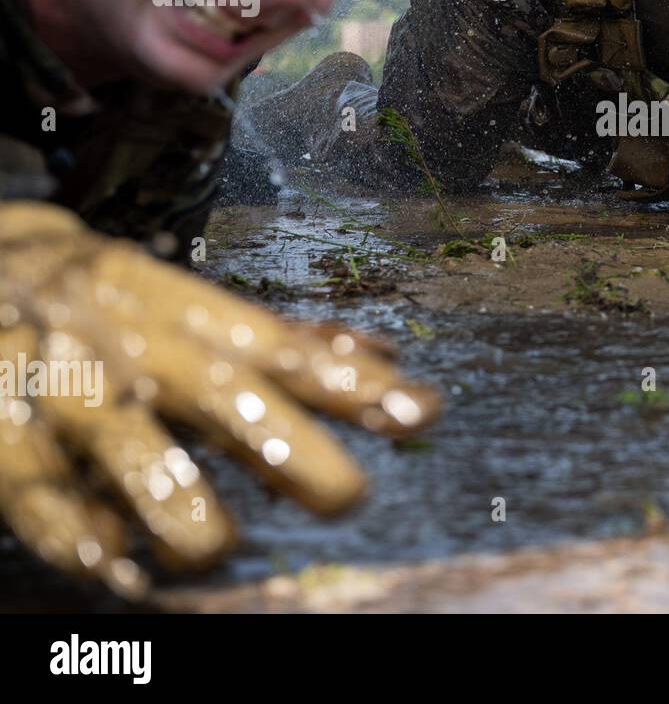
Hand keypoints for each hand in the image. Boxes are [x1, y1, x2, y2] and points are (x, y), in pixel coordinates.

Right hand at [0, 203, 438, 594]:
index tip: (422, 411)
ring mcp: (73, 395)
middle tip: (348, 497)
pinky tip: (119, 567)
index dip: (353, 384)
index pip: (286, 349)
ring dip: (183, 506)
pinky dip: (79, 537)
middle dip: (289, 448)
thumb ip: (291, 343)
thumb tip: (388, 360)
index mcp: (195, 319)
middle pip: (222, 397)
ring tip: (221, 545)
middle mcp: (143, 351)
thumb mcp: (201, 314)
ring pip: (132, 452)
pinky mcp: (7, 439)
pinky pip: (41, 498)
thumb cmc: (121, 305)